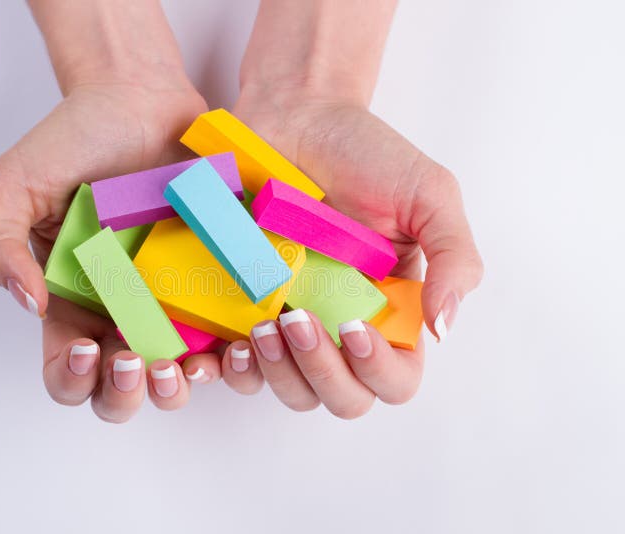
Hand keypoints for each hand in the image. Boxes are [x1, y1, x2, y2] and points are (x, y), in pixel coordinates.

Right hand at [0, 77, 209, 421]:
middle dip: (126, 395)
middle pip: (120, 389)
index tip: (84, 349)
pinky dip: (232, 353)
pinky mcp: (216, 280)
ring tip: (186, 367)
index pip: (64, 369)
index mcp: (71, 302)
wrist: (140, 96)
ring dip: (179, 388)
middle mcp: (122, 312)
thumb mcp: (13, 186)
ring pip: (177, 375)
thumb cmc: (72, 139)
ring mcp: (172, 300)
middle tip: (137, 364)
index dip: (70, 379)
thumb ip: (1, 245)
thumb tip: (29, 304)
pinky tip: (234, 343)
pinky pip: (228, 334)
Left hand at [191, 89, 482, 417]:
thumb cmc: (366, 153)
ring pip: (289, 389)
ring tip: (264, 326)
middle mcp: (340, 325)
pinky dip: (233, 369)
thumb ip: (455, 258)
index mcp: (390, 310)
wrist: (296, 116)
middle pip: (341, 397)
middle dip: (322, 374)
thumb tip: (443, 330)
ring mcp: (290, 320)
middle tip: (299, 320)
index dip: (379, 371)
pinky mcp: (242, 308)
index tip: (355, 326)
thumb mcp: (429, 195)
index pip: (395, 378)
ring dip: (276, 374)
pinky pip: (237, 367)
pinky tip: (230, 346)